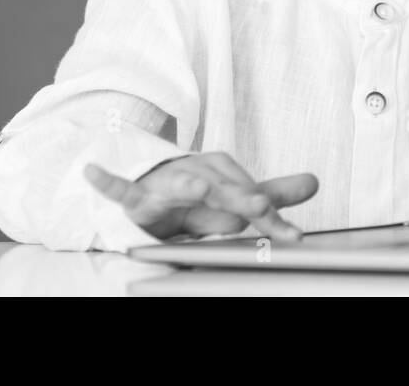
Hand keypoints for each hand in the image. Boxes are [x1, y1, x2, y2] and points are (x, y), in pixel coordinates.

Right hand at [84, 152, 318, 241]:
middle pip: (223, 188)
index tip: (293, 237)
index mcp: (224, 173)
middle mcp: (198, 173)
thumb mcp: (235, 197)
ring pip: (179, 184)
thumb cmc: (199, 194)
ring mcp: (166, 182)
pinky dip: (107, 181)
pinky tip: (94, 171)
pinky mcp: (137, 195)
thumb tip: (314, 183)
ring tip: (199, 189)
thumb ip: (273, 194)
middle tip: (260, 208)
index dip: (272, 218)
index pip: (253, 197)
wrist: (154, 182)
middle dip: (241, 197)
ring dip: (188, 185)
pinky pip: (121, 188)